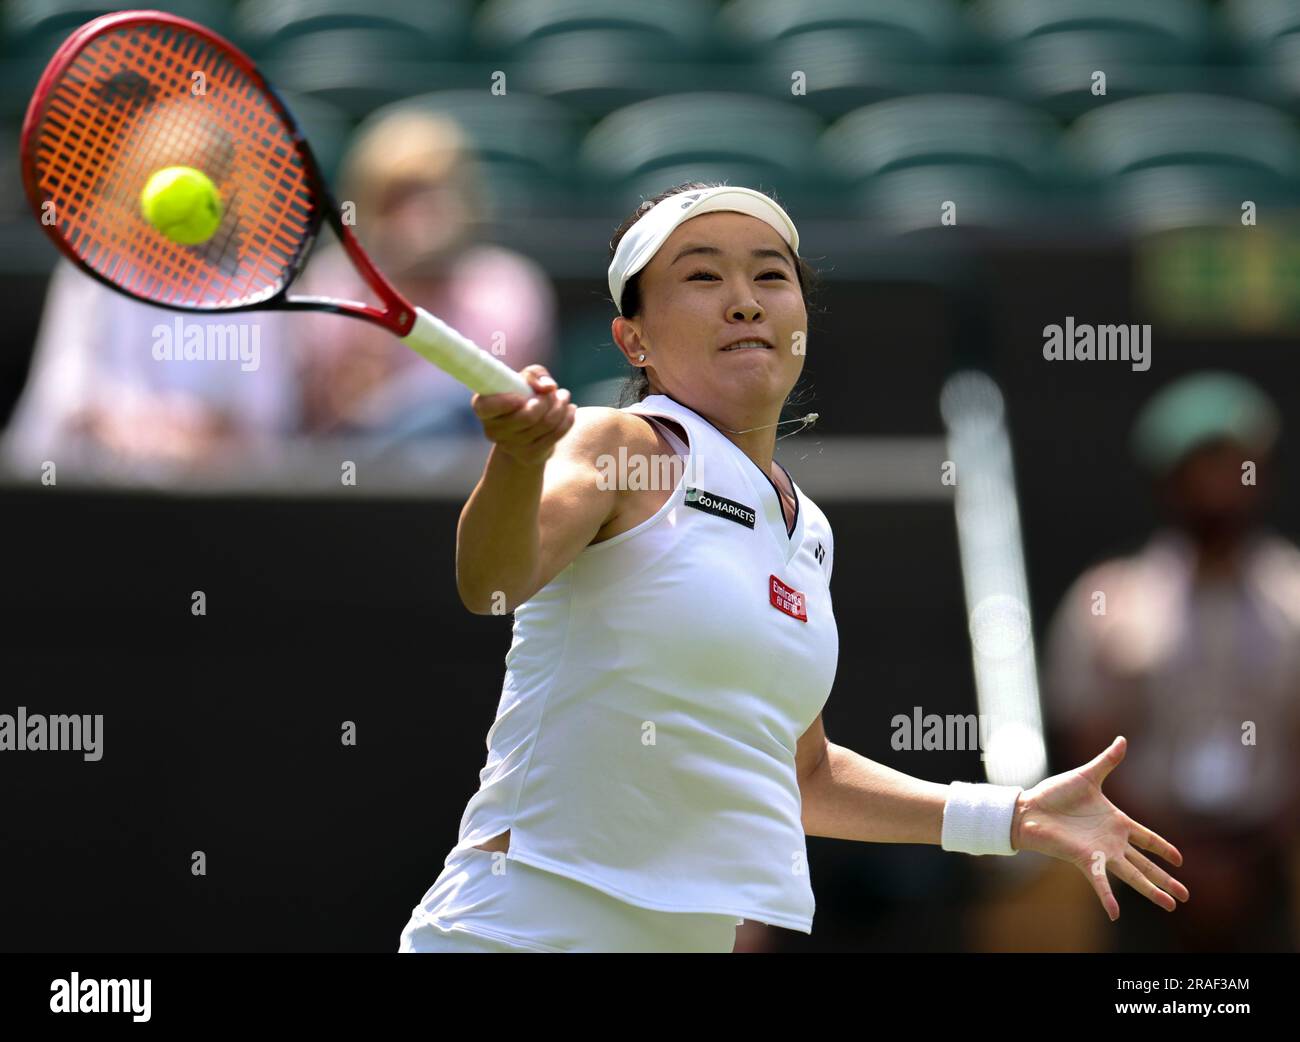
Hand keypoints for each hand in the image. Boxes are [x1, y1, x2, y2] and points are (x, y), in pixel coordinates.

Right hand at [470, 364, 574, 466]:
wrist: (527, 431)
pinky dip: (568, 419)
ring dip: (560, 406)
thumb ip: (534, 375)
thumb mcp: (524, 379)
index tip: (522, 397)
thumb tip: (548, 387)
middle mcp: (492, 430)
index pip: (489, 406)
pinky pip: (556, 435)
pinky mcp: (529, 456)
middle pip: (527, 416)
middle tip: (555, 392)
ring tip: (564, 397)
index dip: (506, 402)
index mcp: (483, 408)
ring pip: (545, 424)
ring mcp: (510, 447)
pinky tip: (570, 410)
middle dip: (548, 400)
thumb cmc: (522, 396)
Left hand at [1011, 736, 1189, 920]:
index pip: (1147, 838)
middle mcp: (1111, 841)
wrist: (1028, 807)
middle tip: (1186, 895)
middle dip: (1166, 879)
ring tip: (1171, 905)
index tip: (1180, 860)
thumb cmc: (1054, 794)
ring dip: (1151, 890)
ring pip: (1132, 875)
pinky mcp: (1085, 859)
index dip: (1163, 848)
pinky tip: (1115, 913)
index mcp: (1116, 822)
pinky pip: (1099, 882)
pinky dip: (1106, 897)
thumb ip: (1107, 761)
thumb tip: (1123, 740)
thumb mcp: (1086, 775)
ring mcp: (1100, 852)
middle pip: (1145, 863)